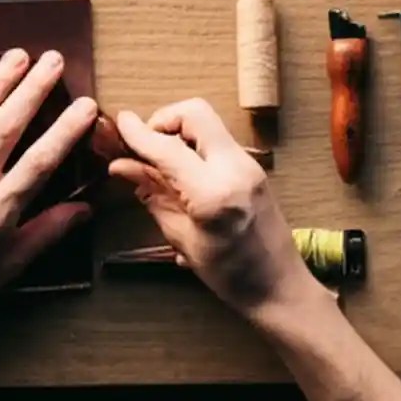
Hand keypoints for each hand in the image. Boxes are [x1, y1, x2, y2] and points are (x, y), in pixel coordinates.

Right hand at [110, 99, 321, 321]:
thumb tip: (121, 165)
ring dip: (178, 131)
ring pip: (207, 122)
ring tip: (159, 160)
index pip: (168, 149)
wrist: (281, 287)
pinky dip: (193, 143)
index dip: (138, 133)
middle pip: (194, 113)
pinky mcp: (253, 166)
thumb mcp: (182, 238)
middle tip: (145, 144)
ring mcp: (249, 164)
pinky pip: (216, 139)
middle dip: (163, 119)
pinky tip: (180, 170)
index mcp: (214, 194)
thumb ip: (153, 194)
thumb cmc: (230, 276)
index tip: (119, 123)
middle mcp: (235, 169)